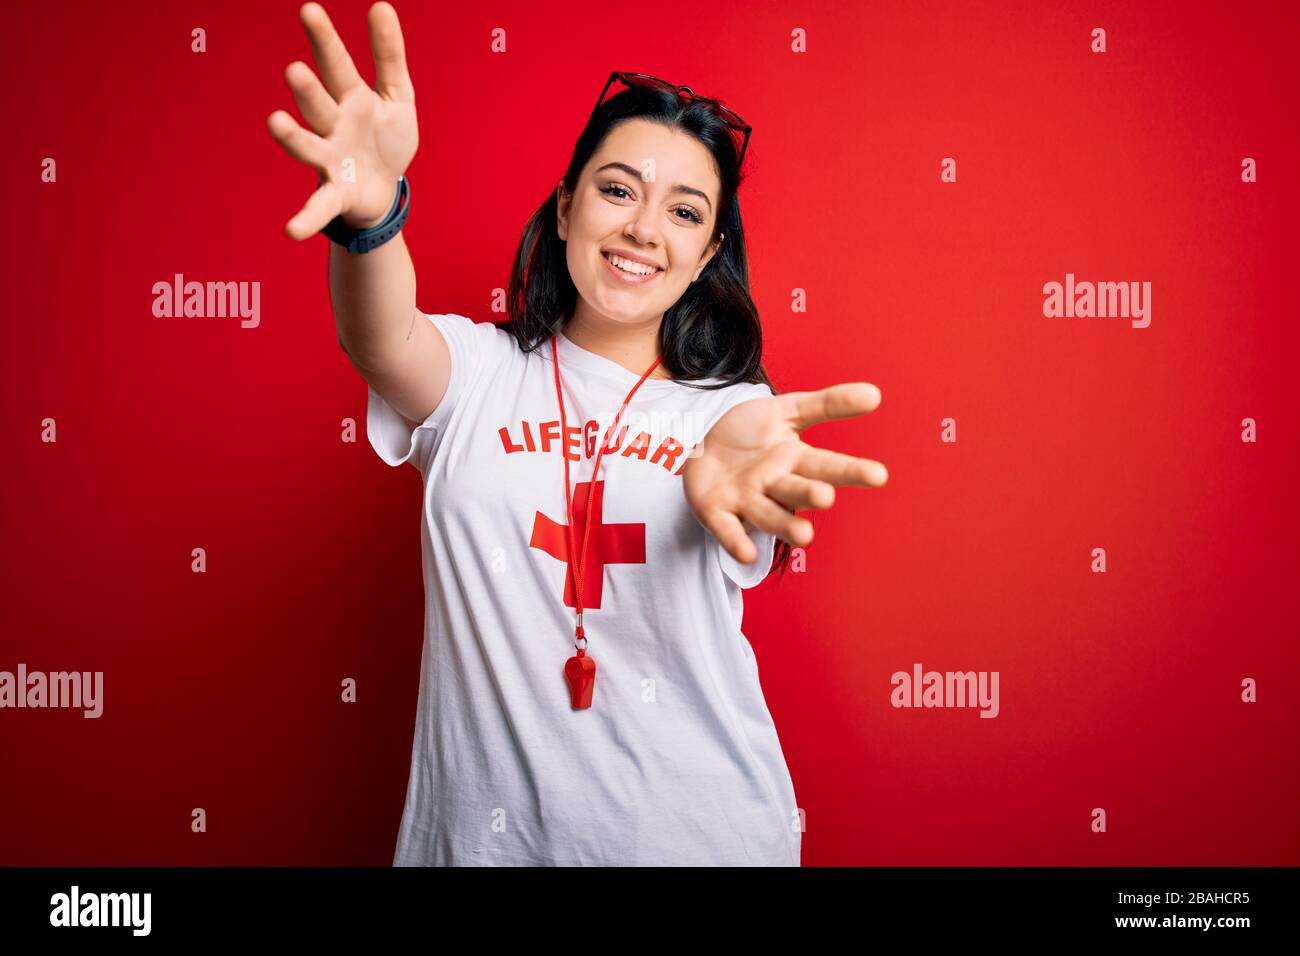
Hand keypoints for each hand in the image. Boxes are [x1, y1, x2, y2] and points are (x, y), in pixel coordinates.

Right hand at [266, 2, 417, 235]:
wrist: (385, 191)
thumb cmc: (385, 138)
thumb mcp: (397, 95)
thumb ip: (389, 54)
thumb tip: (381, 5)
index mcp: (351, 99)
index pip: (337, 65)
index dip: (325, 40)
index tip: (309, 10)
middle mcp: (333, 126)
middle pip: (318, 104)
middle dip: (307, 89)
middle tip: (295, 70)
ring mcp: (331, 160)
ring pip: (308, 146)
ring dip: (292, 137)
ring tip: (275, 123)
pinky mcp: (337, 194)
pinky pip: (318, 206)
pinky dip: (305, 219)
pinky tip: (290, 231)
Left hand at [682, 382, 887, 563]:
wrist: (701, 449)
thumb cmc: (750, 435)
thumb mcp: (787, 410)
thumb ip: (827, 404)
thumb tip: (875, 393)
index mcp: (795, 460)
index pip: (828, 465)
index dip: (852, 471)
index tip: (879, 476)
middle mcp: (775, 485)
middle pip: (797, 490)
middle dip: (810, 494)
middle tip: (825, 498)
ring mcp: (746, 500)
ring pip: (768, 514)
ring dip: (784, 525)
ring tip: (803, 537)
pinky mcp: (716, 512)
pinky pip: (727, 529)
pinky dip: (736, 541)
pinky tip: (746, 553)